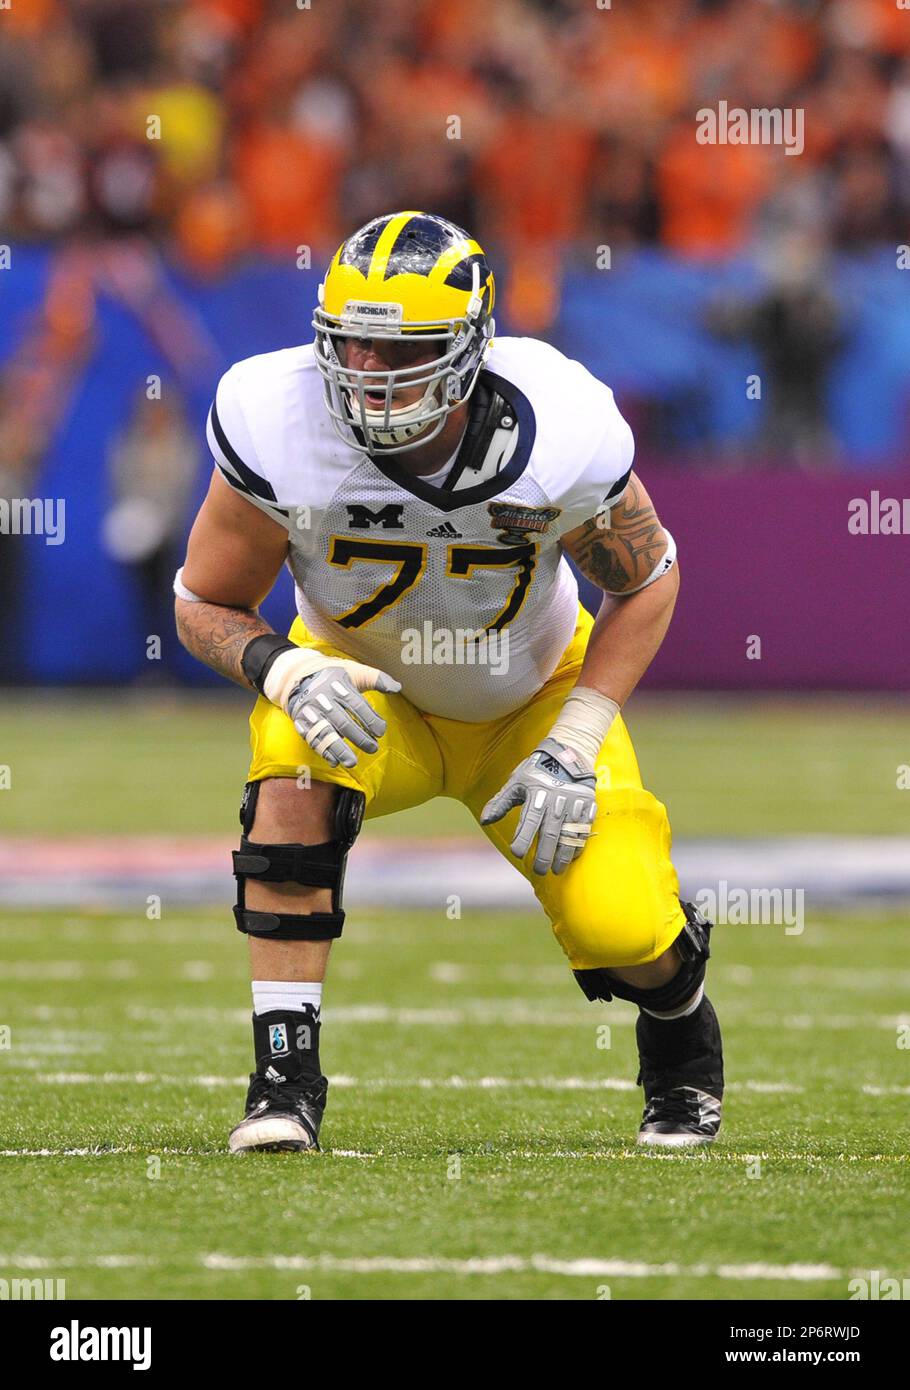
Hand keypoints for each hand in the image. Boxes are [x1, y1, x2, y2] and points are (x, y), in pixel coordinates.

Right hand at [287, 663, 400, 768]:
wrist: (296, 676)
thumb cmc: (333, 675)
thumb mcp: (354, 670)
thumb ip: (377, 678)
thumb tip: (398, 687)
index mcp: (338, 685)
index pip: (357, 705)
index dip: (370, 719)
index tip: (381, 731)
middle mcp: (323, 698)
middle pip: (343, 722)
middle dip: (359, 737)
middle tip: (373, 748)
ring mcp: (311, 712)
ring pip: (326, 733)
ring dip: (339, 750)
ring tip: (352, 762)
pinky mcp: (301, 722)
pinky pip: (312, 739)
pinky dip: (323, 751)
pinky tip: (334, 761)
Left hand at [480, 737, 596, 874]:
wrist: (568, 755)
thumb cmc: (537, 770)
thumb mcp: (516, 783)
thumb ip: (500, 803)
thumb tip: (484, 820)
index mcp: (537, 797)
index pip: (528, 824)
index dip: (521, 841)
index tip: (517, 853)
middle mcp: (556, 803)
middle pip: (549, 835)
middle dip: (543, 856)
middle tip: (539, 870)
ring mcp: (573, 806)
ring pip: (567, 837)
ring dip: (561, 857)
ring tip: (556, 871)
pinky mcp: (586, 808)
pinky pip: (582, 831)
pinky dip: (576, 847)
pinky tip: (570, 858)